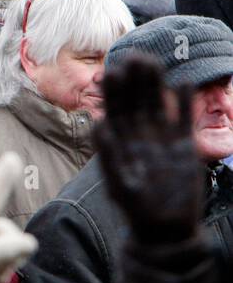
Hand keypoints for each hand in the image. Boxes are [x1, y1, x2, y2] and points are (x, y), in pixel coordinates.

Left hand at [93, 54, 203, 242]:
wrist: (164, 226)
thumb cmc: (135, 206)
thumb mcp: (118, 181)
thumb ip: (109, 154)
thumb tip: (98, 124)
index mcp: (119, 141)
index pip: (114, 110)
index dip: (113, 92)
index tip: (110, 71)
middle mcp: (138, 135)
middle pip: (136, 101)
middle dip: (134, 80)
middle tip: (135, 56)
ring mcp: (161, 138)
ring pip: (157, 105)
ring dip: (156, 85)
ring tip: (154, 62)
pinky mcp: (183, 145)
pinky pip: (182, 119)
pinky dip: (183, 104)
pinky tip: (183, 84)